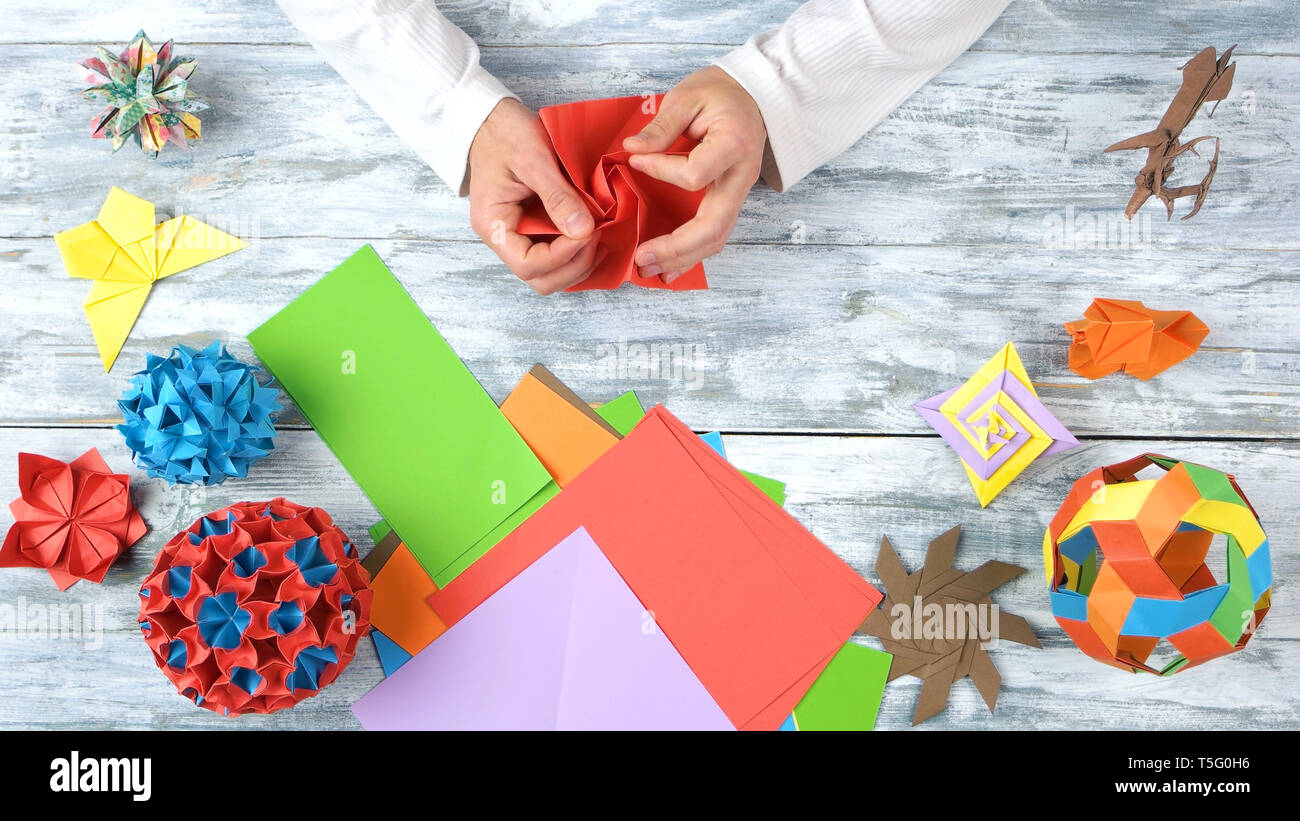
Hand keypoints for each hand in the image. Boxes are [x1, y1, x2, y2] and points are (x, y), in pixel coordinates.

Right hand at [468, 98, 602, 293]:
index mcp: (493, 225)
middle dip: (573, 267)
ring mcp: (517, 236)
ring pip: (549, 273)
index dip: (562, 257)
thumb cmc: (505, 134)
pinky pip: (553, 254)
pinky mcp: (531, 228)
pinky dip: (576, 253)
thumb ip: (557, 197)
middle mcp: (503, 238)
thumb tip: (583, 231)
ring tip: (601, 239)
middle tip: (599, 239)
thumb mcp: (533, 159)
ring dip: (577, 263)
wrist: (491, 119)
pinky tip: (594, 236)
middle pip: (539, 279)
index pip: (528, 265)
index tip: (589, 233)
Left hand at [623, 66, 765, 282]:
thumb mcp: (688, 96)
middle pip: (713, 226)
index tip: (634, 159)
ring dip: (682, 259)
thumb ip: (662, 126)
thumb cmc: (720, 93)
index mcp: (734, 145)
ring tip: (648, 270)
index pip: (695, 174)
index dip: (661, 171)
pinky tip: (669, 271)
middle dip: (675, 247)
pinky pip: (715, 236)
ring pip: (716, 238)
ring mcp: (739, 194)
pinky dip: (691, 256)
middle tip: (641, 258)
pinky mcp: (730, 202)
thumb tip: (632, 148)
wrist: (752, 98)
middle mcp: (741, 177)